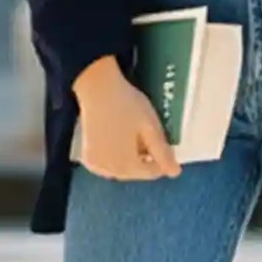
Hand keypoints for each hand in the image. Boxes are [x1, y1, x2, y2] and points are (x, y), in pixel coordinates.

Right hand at [72, 56, 183, 180]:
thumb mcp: (151, 128)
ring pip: (122, 169)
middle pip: (136, 172)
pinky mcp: (87, 157)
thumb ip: (163, 153)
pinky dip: (116, 157)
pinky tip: (119, 140)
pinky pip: (107, 164)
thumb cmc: (127, 106)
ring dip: (131, 159)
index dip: (163, 160)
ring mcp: (96, 165)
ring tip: (136, 136)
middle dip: (146, 159)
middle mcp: (109, 172)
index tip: (165, 143)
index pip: (152, 172)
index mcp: (126, 166)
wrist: (97, 89)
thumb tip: (174, 172)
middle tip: (150, 138)